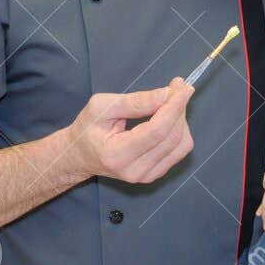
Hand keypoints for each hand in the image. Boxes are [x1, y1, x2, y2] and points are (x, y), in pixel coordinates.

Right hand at [64, 78, 193, 183]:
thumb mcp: (102, 106)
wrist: (80, 156)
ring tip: (170, 102)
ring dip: (181, 119)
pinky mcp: (154, 175)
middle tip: (177, 87)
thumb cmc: (87, 128)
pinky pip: (179, 151)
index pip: (156, 131)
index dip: (174, 108)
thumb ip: (135, 101)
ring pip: (181, 145)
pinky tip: (168, 119)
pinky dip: (179, 131)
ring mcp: (146, 176)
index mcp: (117, 155)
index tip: (184, 88)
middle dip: (179, 109)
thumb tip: (167, 94)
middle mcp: (135, 171)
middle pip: (172, 137)